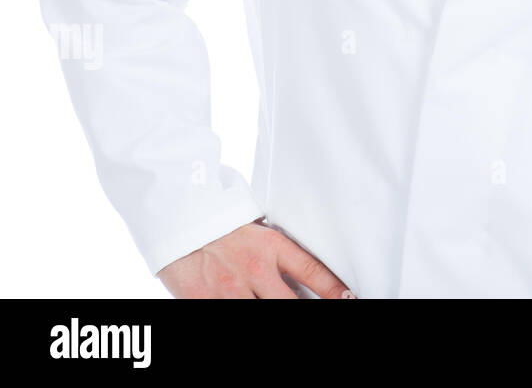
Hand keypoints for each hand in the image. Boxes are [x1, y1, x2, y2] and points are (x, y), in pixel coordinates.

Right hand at [157, 220, 354, 298]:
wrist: (178, 221)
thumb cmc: (220, 228)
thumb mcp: (258, 232)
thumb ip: (279, 255)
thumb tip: (304, 284)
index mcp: (271, 245)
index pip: (313, 271)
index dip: (335, 290)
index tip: (349, 299)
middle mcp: (254, 268)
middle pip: (291, 303)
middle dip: (305, 309)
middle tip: (313, 308)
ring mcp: (230, 288)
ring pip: (265, 313)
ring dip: (275, 311)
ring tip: (278, 305)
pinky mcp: (204, 301)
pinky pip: (231, 315)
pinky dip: (244, 314)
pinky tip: (249, 307)